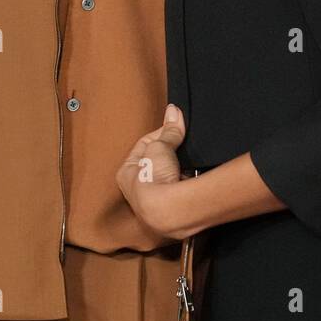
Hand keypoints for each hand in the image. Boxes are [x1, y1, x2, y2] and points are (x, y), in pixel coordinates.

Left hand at [117, 103, 188, 236]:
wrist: (170, 211)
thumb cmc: (153, 180)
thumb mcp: (160, 147)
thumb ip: (169, 130)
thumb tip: (173, 110)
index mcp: (126, 173)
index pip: (144, 145)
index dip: (161, 134)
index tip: (175, 126)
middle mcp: (138, 190)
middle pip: (158, 161)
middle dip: (171, 152)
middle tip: (183, 142)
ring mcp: (157, 201)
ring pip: (171, 175)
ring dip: (180, 167)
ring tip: (188, 161)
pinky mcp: (174, 208)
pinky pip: (183, 187)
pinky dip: (189, 179)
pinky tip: (195, 175)